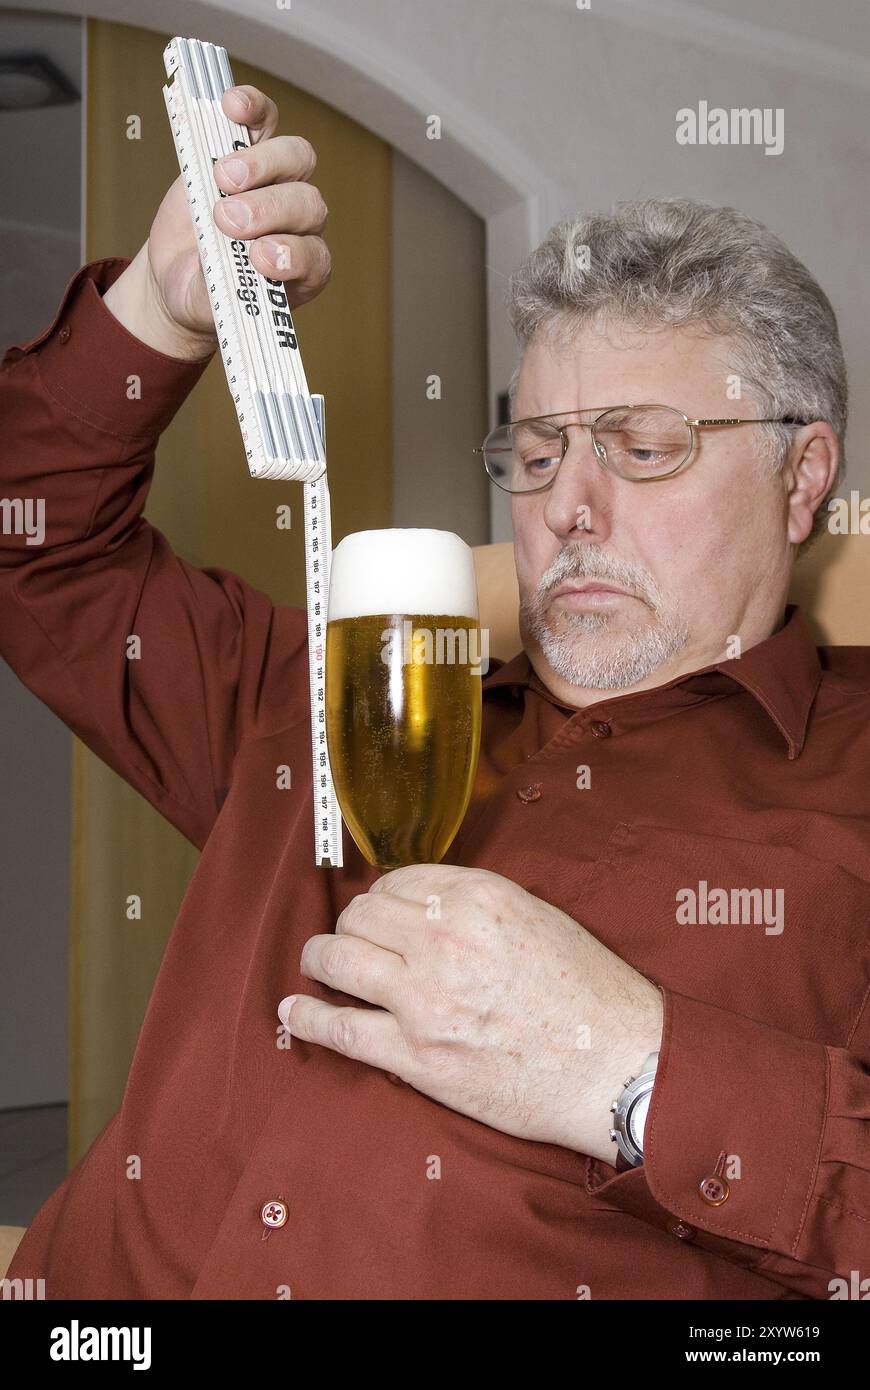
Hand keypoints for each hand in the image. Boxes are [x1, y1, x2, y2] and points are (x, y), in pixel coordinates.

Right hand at [104, 84, 330, 357]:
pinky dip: (252, 108)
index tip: (261, 259)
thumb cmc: (202, 293)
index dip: (293, 254)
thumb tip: (220, 264)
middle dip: (268, 210)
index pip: (314, 256)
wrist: (182, 272)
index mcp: (301, 269)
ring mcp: (278, 183)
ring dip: (261, 164)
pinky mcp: (250, 150)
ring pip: (294, 159)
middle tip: (228, 221)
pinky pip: (265, 120)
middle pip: (305, 203)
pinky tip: (232, 106)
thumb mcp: (204, 306)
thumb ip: (216, 291)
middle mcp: (299, 224)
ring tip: (222, 178)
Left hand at [279, 865, 663, 1163]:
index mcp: (477, 898)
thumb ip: (478, 903)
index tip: (380, 911)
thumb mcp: (538, 916)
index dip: (382, 897)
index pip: (397, 881)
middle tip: (353, 940)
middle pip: (360, 917)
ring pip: (338, 960)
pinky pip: (340, 1027)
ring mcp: (424, 999)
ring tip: (318, 964)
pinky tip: (292, 1011)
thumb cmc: (589, 991)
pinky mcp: (416, 1055)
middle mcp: (443, 939)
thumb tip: (426, 901)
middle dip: (350, 925)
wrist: (617, 1065)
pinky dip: (307, 1016)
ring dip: (320, 958)